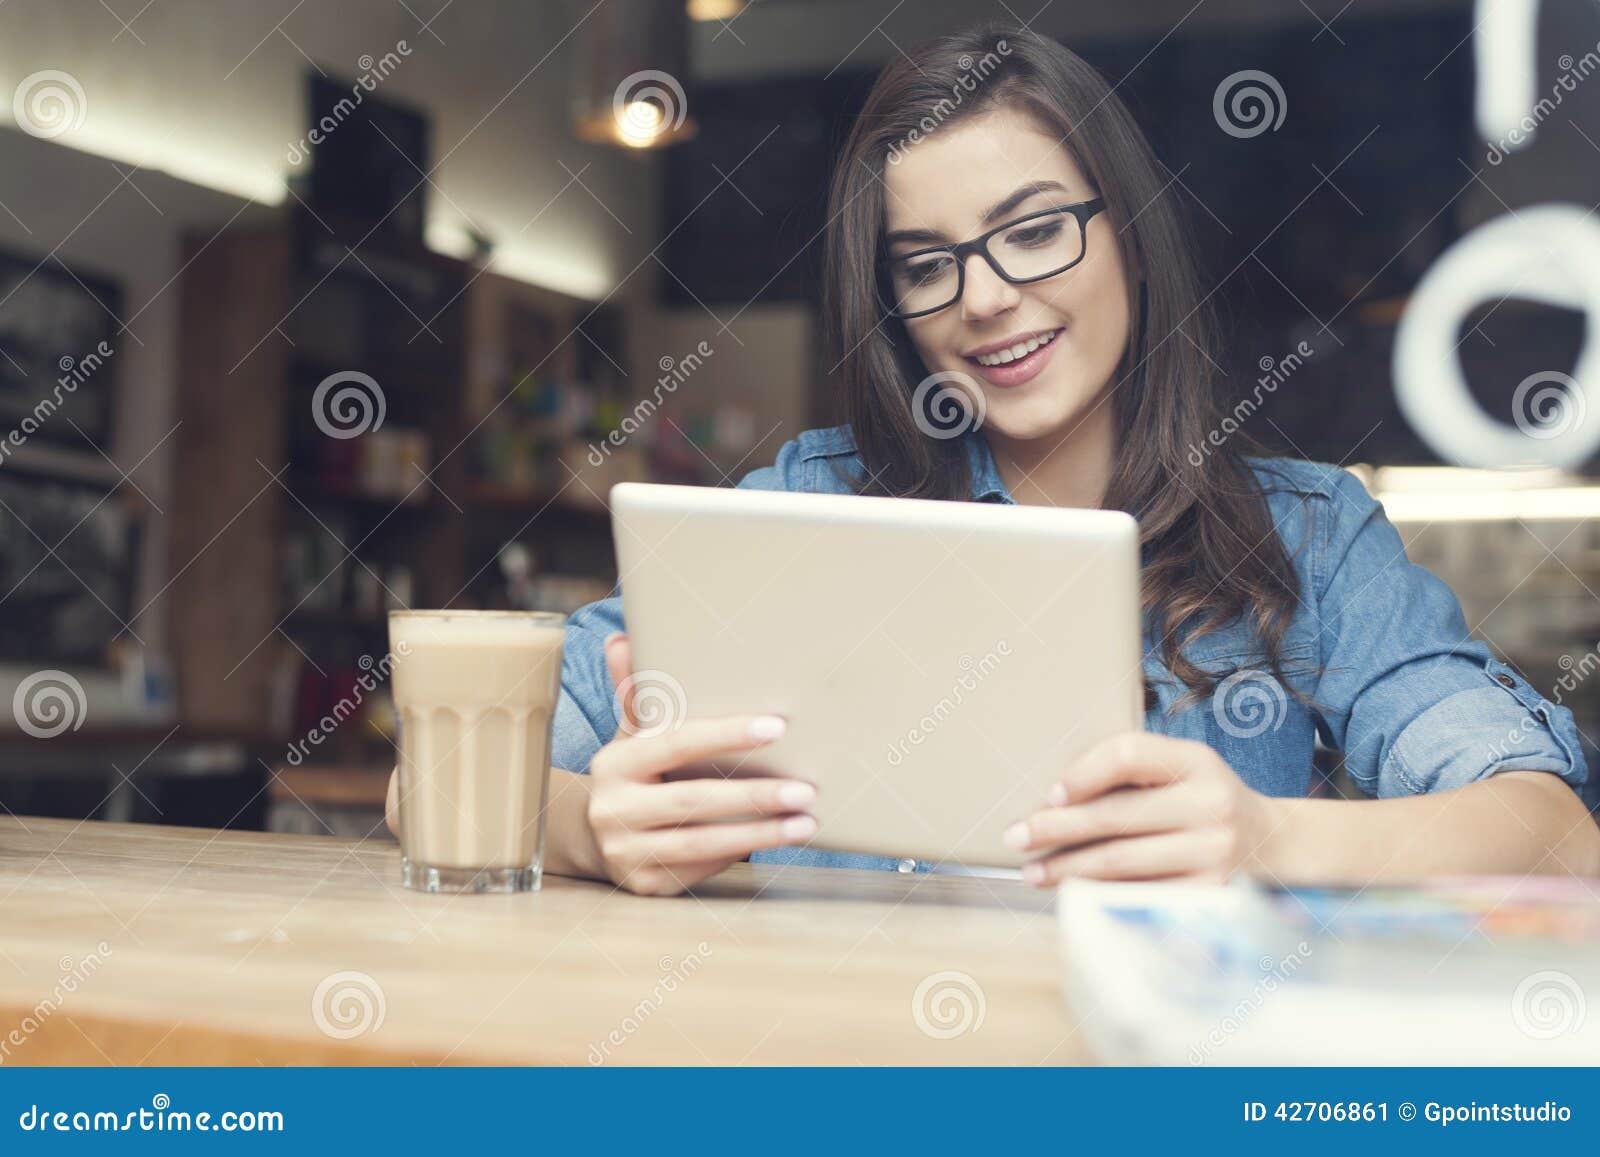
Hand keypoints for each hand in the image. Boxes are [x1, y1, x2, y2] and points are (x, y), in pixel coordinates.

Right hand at [587, 633, 817, 895]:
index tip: (777, 727)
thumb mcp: (632, 735)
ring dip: (759, 832)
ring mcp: (626, 852)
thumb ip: (638, 694)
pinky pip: (700, 867)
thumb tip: (621, 639)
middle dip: (754, 795)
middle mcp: (612, 809)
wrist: (594, 836)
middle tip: (805, 789)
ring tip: (805, 821)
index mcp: (614, 763)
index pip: (676, 742)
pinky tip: (776, 840)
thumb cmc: (635, 774)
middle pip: (693, 800)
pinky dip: (740, 853)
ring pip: (702, 842)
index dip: (726, 734)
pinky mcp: (644, 886)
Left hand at [1004, 733, 1272, 885]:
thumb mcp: (1182, 770)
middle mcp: (1211, 804)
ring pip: (1120, 862)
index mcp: (1198, 761)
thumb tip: (1054, 798)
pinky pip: (1140, 895)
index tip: (1050, 794)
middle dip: (1055, 828)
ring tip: (1033, 871)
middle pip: (1114, 815)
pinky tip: (1073, 894)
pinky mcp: (1211, 896)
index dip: (1083, 772)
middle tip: (1015, 836)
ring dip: (1067, 868)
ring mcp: (1215, 854)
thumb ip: (1130, 772)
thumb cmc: (1202, 802)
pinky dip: (1100, 895)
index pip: (1129, 754)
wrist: (1273, 848)